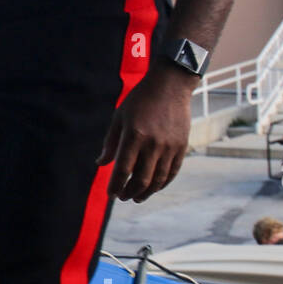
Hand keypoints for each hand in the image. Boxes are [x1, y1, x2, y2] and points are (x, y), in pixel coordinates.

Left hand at [96, 66, 193, 201]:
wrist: (170, 86)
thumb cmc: (139, 100)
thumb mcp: (119, 118)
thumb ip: (110, 143)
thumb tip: (100, 164)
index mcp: (134, 135)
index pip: (123, 170)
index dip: (115, 186)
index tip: (111, 194)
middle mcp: (153, 144)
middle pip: (141, 179)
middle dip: (130, 193)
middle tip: (123, 197)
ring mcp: (169, 147)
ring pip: (158, 180)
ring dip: (146, 193)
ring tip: (137, 197)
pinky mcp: (181, 147)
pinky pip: (172, 172)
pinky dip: (162, 184)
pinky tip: (153, 187)